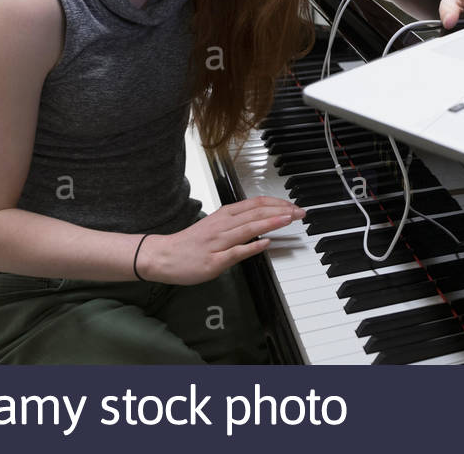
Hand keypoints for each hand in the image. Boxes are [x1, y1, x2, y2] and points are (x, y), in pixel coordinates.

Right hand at [137, 196, 303, 285]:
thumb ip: (238, 221)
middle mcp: (223, 225)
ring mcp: (218, 242)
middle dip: (281, 211)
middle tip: (299, 212)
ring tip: (288, 219)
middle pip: (256, 213)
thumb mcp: (216, 224)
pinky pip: (236, 252)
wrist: (164, 256)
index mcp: (224, 214)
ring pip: (248, 228)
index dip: (277, 203)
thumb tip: (261, 219)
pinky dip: (252, 247)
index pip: (256, 203)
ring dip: (270, 223)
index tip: (292, 206)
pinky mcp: (214, 260)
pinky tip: (265, 244)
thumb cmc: (191, 242)